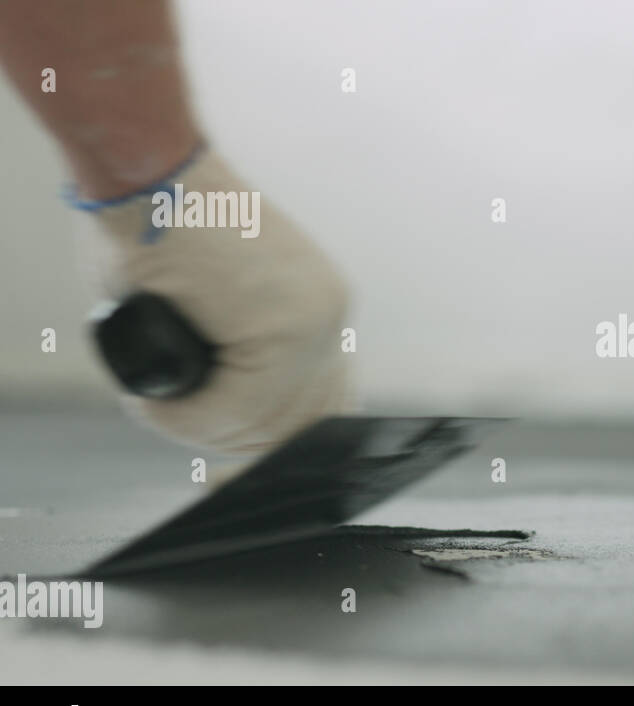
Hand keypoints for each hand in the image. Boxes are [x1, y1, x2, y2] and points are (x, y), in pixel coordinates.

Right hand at [74, 150, 352, 454]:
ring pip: (260, 421)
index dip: (270, 434)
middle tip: (172, 420)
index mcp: (316, 305)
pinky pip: (234, 408)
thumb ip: (227, 346)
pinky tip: (153, 402)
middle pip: (299, 422)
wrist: (144, 168)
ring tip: (151, 403)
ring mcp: (312, 323)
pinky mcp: (284, 331)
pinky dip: (186, 417)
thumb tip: (218, 403)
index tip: (224, 446)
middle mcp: (327, 315)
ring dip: (196, 427)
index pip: (321, 400)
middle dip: (232, 438)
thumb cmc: (152, 221)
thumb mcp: (205, 295)